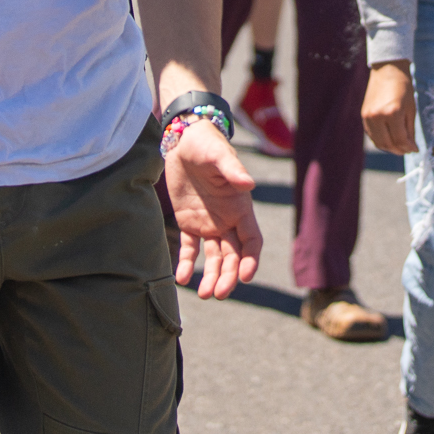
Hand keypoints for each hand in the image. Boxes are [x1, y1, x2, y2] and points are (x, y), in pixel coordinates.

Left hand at [163, 122, 261, 298]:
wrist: (182, 139)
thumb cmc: (206, 144)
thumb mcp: (219, 155)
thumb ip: (232, 170)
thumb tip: (248, 184)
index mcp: (240, 207)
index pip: (252, 241)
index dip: (250, 259)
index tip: (244, 276)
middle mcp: (227, 219)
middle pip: (233, 255)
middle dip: (228, 275)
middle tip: (219, 293)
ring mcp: (208, 223)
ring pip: (214, 257)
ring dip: (211, 276)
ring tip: (204, 294)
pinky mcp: (188, 222)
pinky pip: (189, 248)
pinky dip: (186, 263)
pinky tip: (181, 278)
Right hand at [362, 62, 416, 154]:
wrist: (387, 70)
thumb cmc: (404, 87)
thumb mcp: (411, 109)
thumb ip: (410, 130)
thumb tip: (411, 147)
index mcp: (393, 113)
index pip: (401, 140)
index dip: (409, 147)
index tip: (415, 149)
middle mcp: (378, 116)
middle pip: (388, 144)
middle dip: (399, 150)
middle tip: (407, 150)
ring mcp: (368, 116)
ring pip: (378, 142)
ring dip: (389, 148)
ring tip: (399, 146)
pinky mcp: (363, 115)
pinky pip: (371, 135)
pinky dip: (380, 140)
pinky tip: (389, 139)